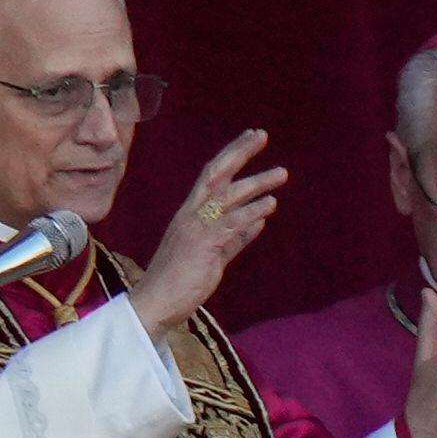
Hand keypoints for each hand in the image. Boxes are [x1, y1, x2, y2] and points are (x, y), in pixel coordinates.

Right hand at [128, 129, 287, 343]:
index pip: (211, 176)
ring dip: (257, 182)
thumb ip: (235, 238)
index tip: (250, 138)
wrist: (155, 303)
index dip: (231, 155)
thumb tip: (258, 223)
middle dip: (239, 152)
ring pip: (228, 196)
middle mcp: (190, 215)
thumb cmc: (179, 282)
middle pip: (216, 174)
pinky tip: (270, 205)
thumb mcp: (211, 255)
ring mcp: (196, 228)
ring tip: (281, 173)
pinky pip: (231, 223)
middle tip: (262, 135)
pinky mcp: (203, 245)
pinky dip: (252, 212)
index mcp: (189, 215)